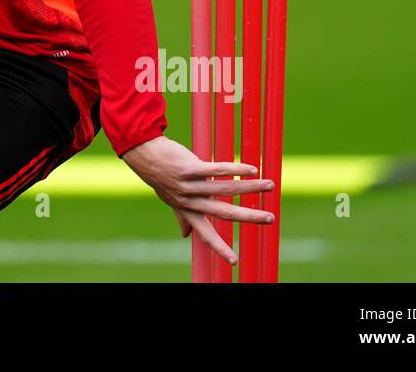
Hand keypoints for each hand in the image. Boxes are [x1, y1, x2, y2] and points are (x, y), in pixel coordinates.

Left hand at [120, 135, 274, 265]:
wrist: (144, 155)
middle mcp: (189, 201)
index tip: (235, 261)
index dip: (220, 247)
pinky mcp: (190, 168)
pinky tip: (251, 169)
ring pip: (225, 189)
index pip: (206, 233)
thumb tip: (185, 236)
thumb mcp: (170, 201)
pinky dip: (236, 169)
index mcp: (188, 211)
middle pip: (223, 212)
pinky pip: (217, 170)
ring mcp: (189, 185)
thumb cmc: (161, 178)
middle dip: (248, 217)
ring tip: (269, 185)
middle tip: (270, 219)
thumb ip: (182, 217)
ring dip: (250, 187)